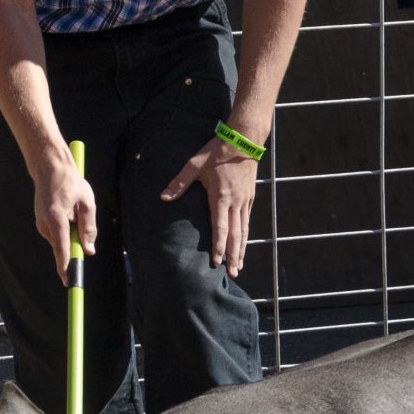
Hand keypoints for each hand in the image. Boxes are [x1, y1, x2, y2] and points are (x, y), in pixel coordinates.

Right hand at [32, 157, 96, 285]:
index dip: (66, 265)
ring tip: (74, 208)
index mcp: (56, 218)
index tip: (69, 280)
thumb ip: (89, 227)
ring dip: (71, 233)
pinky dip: (66, 228)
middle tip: (82, 224)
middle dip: (74, 245)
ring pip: (60, 239)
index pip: (61, 248)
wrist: (49, 168)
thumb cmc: (70, 183)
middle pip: (62, 246)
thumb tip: (89, 250)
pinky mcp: (41, 222)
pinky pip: (57, 233)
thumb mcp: (87, 202)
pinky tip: (68, 210)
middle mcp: (45, 223)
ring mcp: (41, 223)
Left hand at [160, 138, 258, 277]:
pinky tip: (243, 244)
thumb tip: (163, 197)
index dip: (218, 246)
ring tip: (240, 266)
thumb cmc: (217, 151)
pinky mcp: (249, 197)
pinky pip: (247, 221)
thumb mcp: (194, 164)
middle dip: (233, 256)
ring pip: (244, 230)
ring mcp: (244, 201)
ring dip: (241, 250)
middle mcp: (235, 202)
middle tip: (233, 273)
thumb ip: (179, 182)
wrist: (243, 140)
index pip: (220, 227)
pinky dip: (246, 236)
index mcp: (220, 197)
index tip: (216, 262)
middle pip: (235, 234)